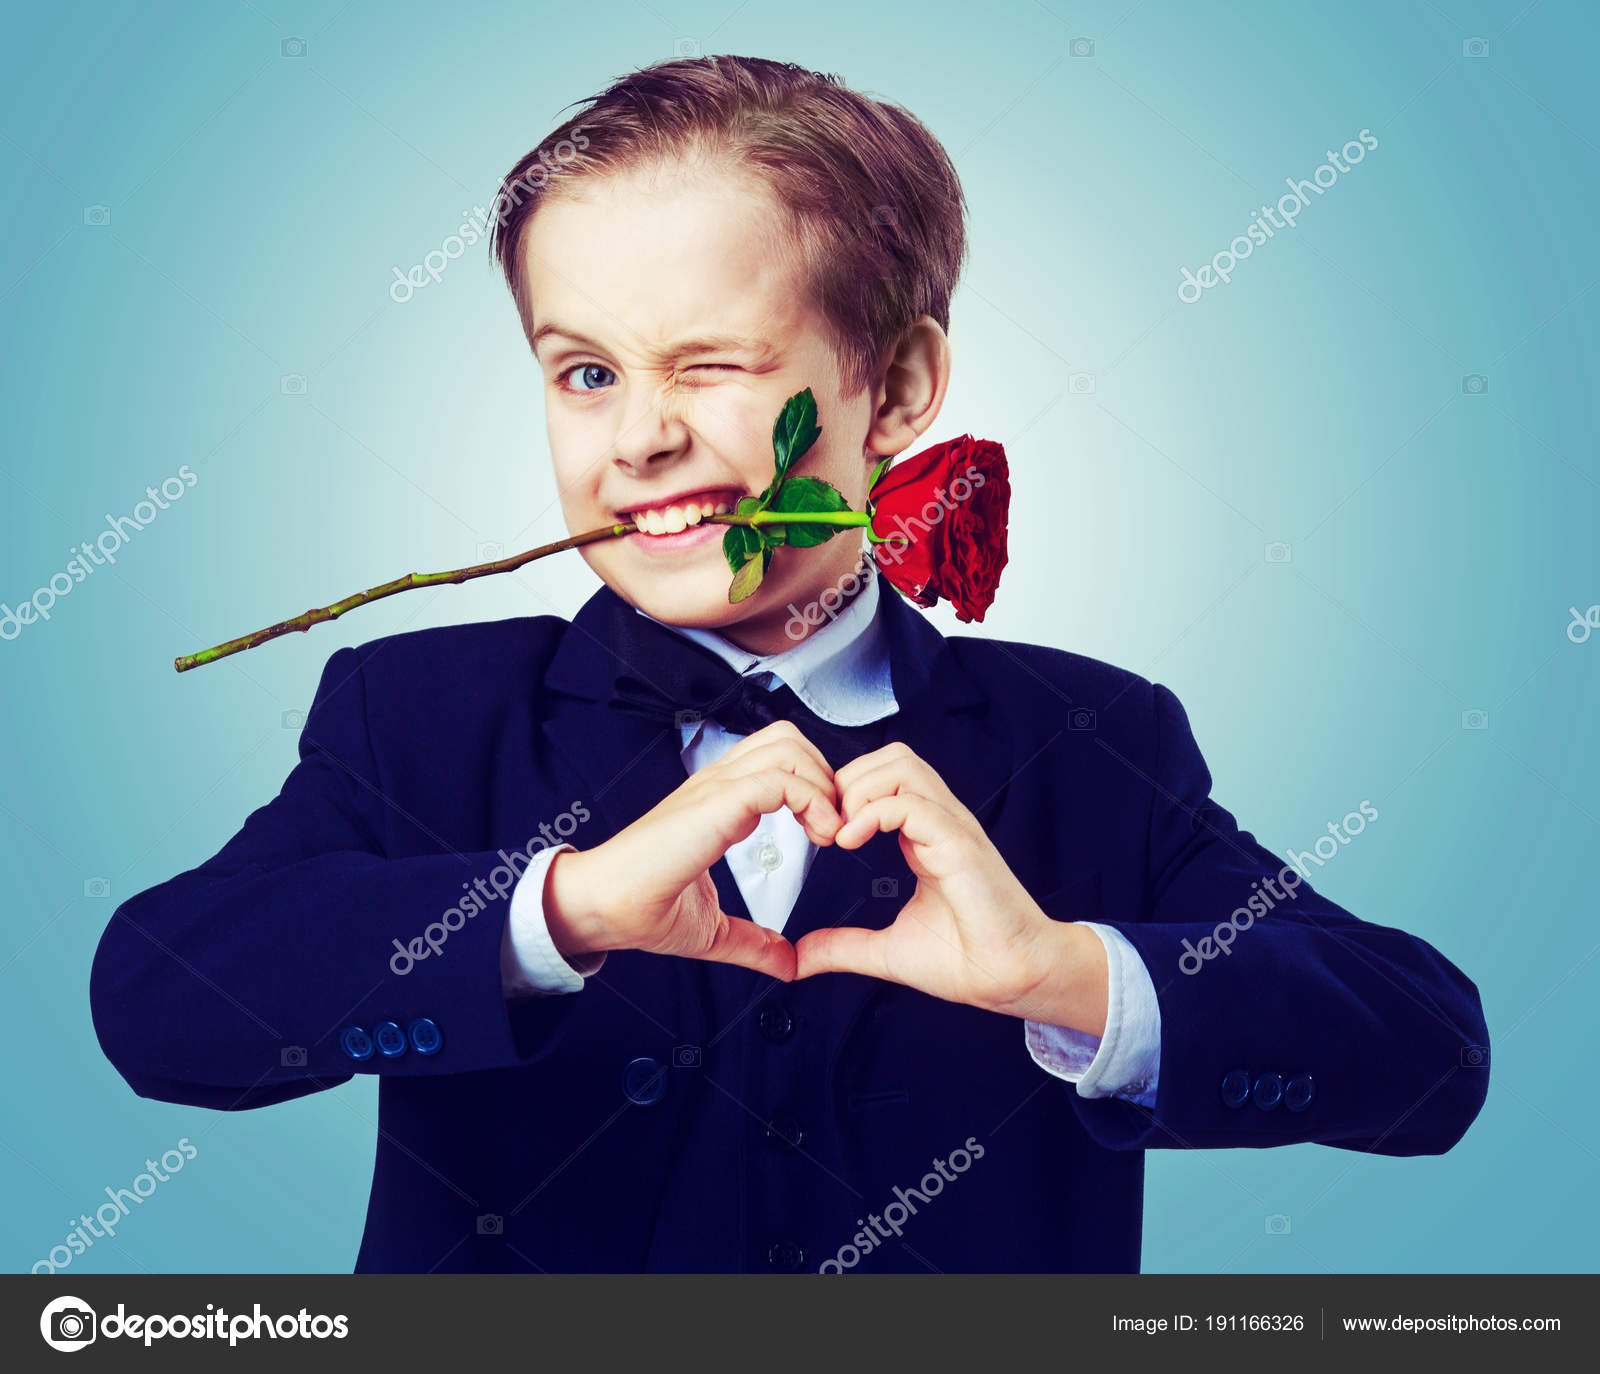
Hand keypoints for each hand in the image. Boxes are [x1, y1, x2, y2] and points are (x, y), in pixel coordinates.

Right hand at [543, 720, 843, 980]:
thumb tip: (786, 963)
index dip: (813, 786)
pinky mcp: (715, 802)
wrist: (601, 907)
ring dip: (821, 784)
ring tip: (827, 830)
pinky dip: (811, 801)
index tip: (826, 834)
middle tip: (831, 825)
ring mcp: (715, 787)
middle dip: (824, 774)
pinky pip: (779, 778)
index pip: (778, 760)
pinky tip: (818, 836)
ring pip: (788, 746)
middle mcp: (718, 784)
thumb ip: (753, 942)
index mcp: (718, 802)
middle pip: (788, 738)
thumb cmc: (640, 908)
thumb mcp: (712, 929)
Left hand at [792, 742, 1108, 1031]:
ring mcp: (951, 827)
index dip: (845, 793)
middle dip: (848, 780)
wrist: (1014, 977)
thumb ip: (843, 945)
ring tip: (841, 832)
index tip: (821, 833)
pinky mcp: (959, 843)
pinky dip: (874, 812)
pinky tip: (852, 841)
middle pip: (890, 757)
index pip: (883, 778)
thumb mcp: (888, 950)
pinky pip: (912, 803)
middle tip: (827, 826)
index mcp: (924, 836)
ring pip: (901, 765)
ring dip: (860, 790)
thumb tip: (802, 956)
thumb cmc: (968, 958)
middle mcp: (939, 822)